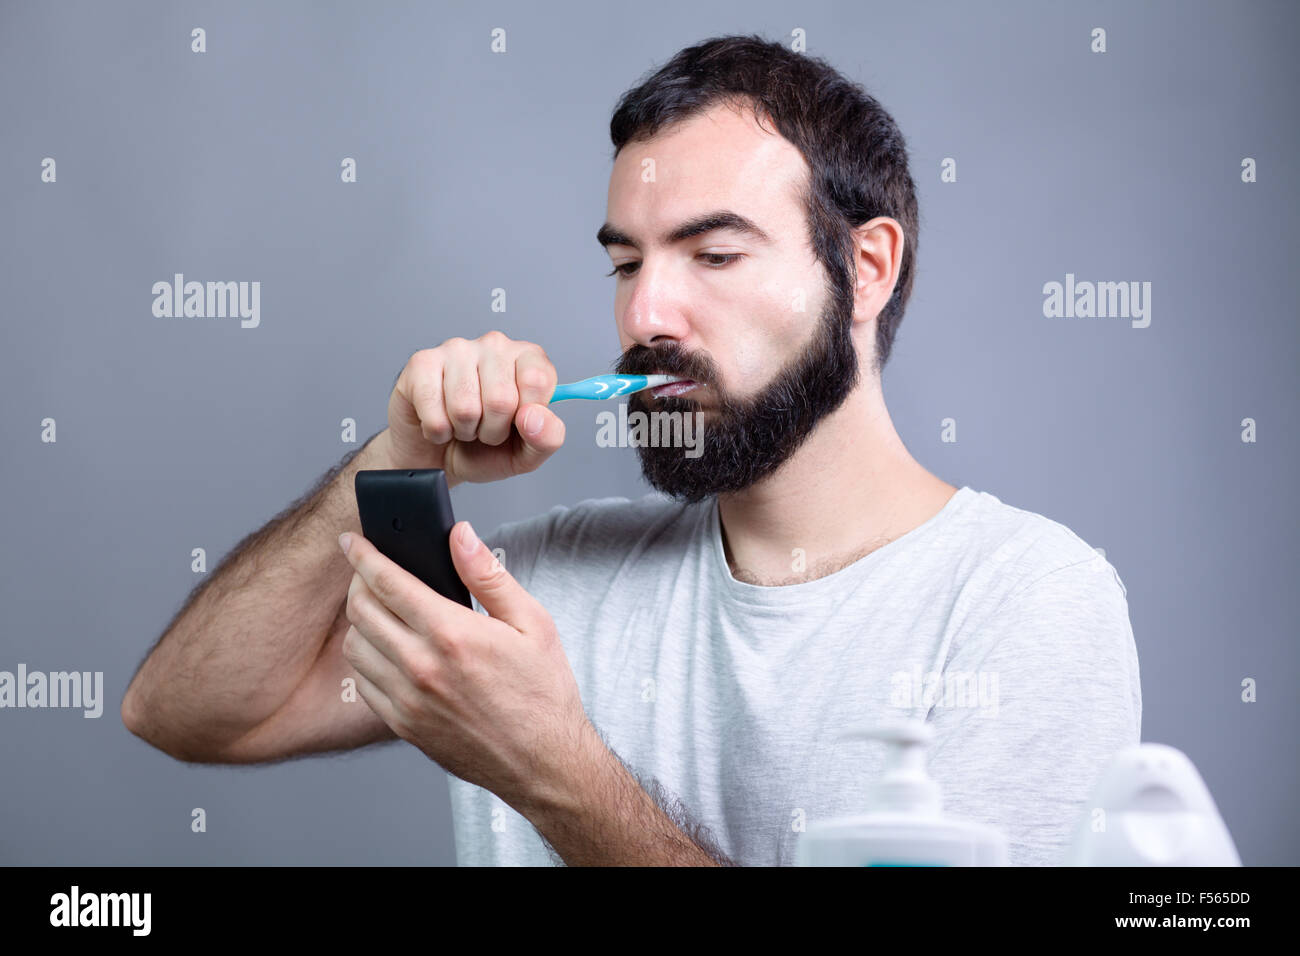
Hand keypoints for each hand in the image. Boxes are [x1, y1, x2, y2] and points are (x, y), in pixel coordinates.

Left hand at [337, 520, 591, 813]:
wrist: (543, 763)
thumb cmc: (543, 693)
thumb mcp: (532, 623)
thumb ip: (488, 575)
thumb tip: (460, 535)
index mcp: (453, 635)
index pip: (388, 583)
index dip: (363, 555)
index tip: (353, 541)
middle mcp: (422, 667)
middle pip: (361, 610)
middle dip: (358, 582)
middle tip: (369, 572)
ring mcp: (408, 700)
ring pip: (355, 646)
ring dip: (359, 620)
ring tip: (379, 609)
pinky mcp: (403, 725)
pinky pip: (364, 682)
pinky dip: (366, 657)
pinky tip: (387, 649)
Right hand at [383, 332, 565, 484]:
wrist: (438, 457)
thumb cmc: (484, 448)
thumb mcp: (527, 453)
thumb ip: (547, 437)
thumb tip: (534, 416)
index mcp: (527, 358)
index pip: (537, 380)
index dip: (527, 416)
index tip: (518, 422)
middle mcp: (494, 346)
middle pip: (501, 399)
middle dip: (493, 430)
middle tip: (485, 428)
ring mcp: (457, 349)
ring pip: (465, 407)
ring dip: (464, 430)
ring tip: (463, 424)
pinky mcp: (422, 362)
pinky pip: (434, 411)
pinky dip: (437, 431)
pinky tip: (441, 422)